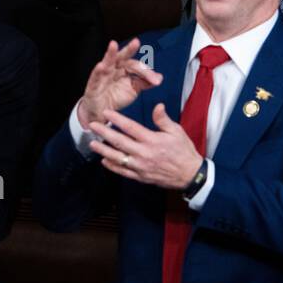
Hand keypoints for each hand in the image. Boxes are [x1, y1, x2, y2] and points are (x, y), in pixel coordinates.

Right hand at [76, 39, 163, 129]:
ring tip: (113, 44)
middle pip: (122, 57)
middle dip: (129, 49)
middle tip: (136, 42)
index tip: (157, 81)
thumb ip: (145, 82)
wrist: (103, 112)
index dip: (146, 72)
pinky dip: (98, 71)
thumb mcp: (133, 89)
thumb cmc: (116, 97)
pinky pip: (95, 77)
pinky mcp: (93, 85)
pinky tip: (101, 65)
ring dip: (110, 53)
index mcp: (124, 68)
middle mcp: (113, 69)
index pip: (136, 66)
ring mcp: (102, 76)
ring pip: (107, 62)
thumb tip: (160, 77)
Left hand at [88, 103, 202, 189]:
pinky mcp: (140, 177)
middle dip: (104, 133)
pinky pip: (123, 171)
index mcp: (152, 140)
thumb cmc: (184, 151)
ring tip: (93, 143)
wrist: (190, 174)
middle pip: (119, 142)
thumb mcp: (177, 131)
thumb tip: (157, 106)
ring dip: (103, 150)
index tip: (106, 113)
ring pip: (117, 158)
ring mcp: (141, 167)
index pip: (130, 128)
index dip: (117, 119)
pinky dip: (112, 166)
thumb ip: (163, 120)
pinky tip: (104, 160)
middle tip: (92, 126)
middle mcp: (144, 154)